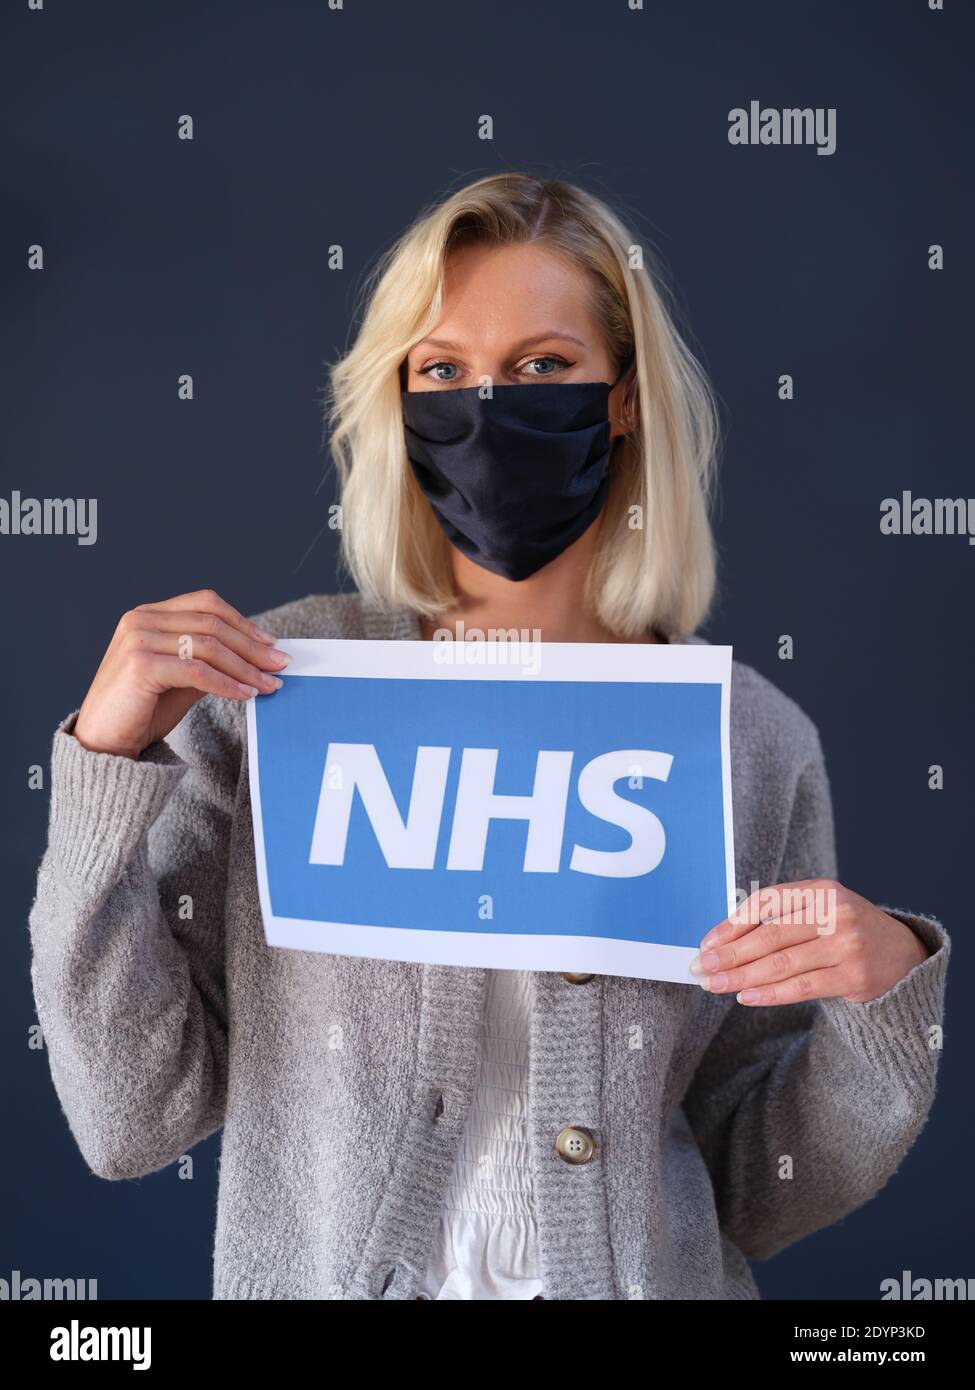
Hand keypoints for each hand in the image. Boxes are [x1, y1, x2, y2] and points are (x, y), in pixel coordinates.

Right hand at [72, 588, 289, 758]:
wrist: (103, 744)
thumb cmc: (142, 710)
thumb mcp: (182, 677)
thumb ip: (209, 660)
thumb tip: (257, 656)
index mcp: (148, 615)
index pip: (205, 605)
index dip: (242, 622)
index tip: (271, 643)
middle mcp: (140, 619)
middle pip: (211, 623)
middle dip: (252, 646)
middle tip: (281, 664)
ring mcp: (138, 639)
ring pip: (208, 646)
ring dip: (245, 667)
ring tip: (269, 684)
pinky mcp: (140, 665)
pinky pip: (197, 671)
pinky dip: (227, 683)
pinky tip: (246, 694)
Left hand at [690, 879, 930, 1005]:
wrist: (905, 955)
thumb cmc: (847, 931)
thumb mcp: (822, 909)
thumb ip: (782, 916)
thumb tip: (723, 940)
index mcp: (822, 890)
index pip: (767, 902)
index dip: (732, 923)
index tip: (707, 944)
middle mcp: (836, 913)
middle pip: (770, 935)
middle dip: (730, 954)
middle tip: (701, 967)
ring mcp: (847, 945)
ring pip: (782, 963)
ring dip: (741, 976)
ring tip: (715, 985)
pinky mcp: (855, 977)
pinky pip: (802, 987)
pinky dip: (770, 993)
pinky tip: (746, 996)